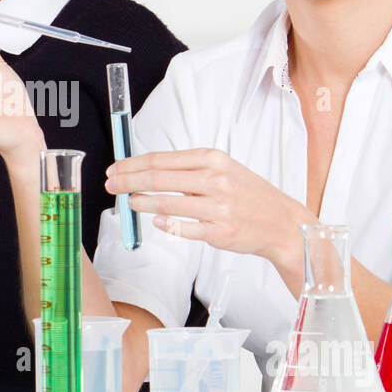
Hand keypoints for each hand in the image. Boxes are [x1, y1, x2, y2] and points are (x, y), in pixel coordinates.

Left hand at [105, 148, 314, 262]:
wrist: (280, 222)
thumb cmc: (247, 195)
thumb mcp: (223, 169)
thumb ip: (189, 170)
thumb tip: (148, 171)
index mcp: (212, 159)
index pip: (162, 159)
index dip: (133, 165)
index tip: (116, 169)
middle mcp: (214, 180)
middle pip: (159, 178)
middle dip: (129, 181)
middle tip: (111, 185)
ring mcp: (217, 206)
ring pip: (167, 203)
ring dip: (142, 202)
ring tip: (128, 202)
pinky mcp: (219, 231)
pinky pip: (183, 228)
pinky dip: (165, 224)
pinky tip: (154, 220)